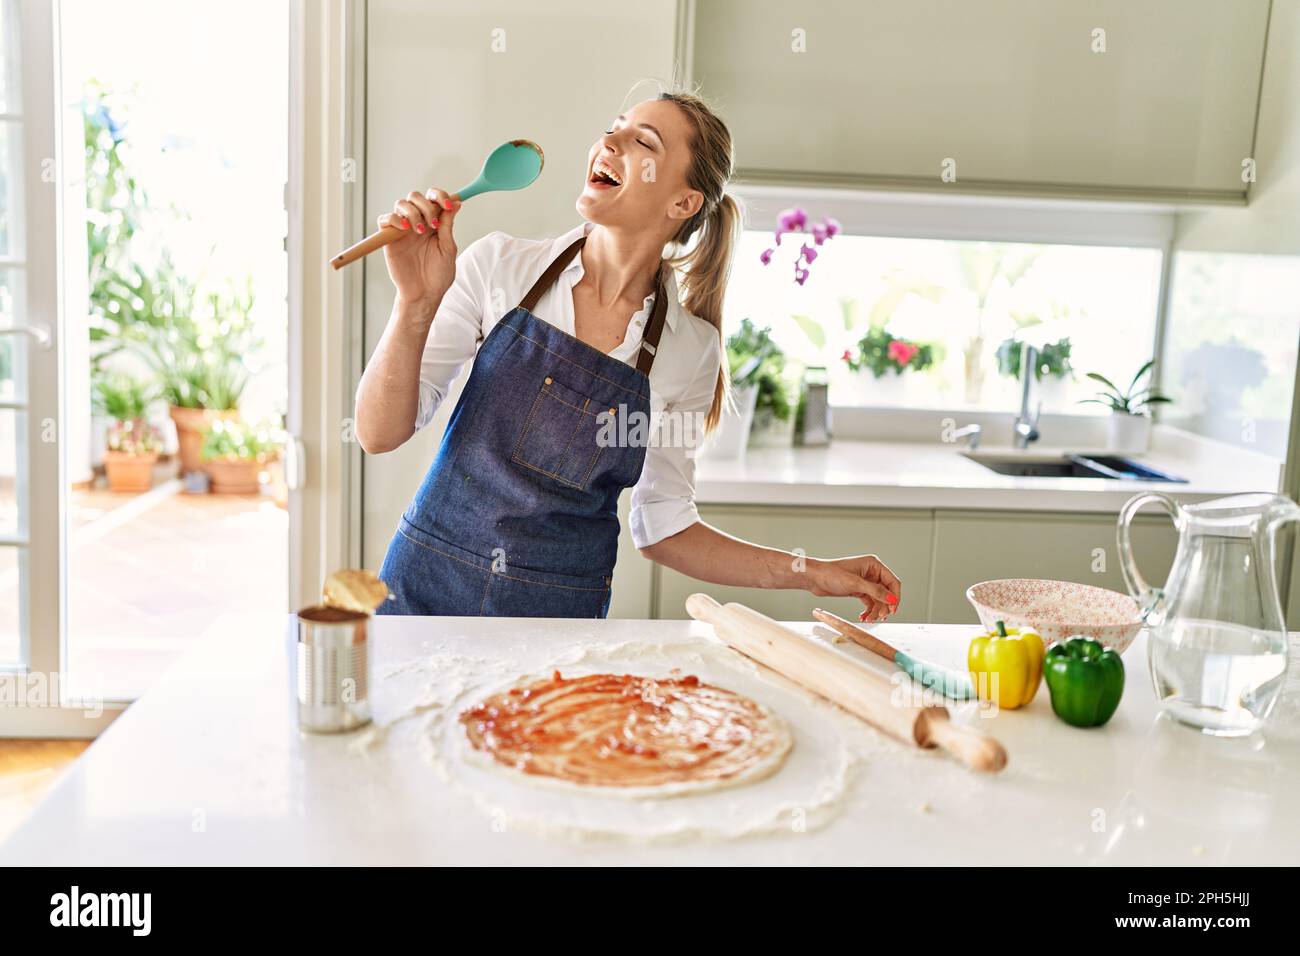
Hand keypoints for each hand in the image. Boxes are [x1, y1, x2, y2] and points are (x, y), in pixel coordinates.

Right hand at [378, 187, 459, 310]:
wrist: (424, 294)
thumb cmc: (438, 275)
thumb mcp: (448, 248)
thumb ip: (448, 225)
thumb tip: (455, 203)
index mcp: (434, 223)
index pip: (434, 199)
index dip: (441, 196)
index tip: (448, 205)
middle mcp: (418, 222)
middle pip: (416, 197)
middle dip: (426, 205)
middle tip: (433, 224)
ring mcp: (403, 229)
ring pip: (401, 204)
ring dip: (413, 212)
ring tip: (419, 230)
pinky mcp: (389, 238)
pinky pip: (385, 219)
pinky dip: (394, 219)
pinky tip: (405, 228)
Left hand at [806, 555, 900, 623]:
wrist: (814, 578)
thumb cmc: (831, 574)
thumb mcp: (854, 583)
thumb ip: (875, 591)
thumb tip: (892, 599)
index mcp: (873, 565)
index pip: (892, 582)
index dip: (895, 596)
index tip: (892, 610)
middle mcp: (871, 572)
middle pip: (886, 592)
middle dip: (884, 606)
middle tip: (880, 617)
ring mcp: (865, 582)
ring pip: (878, 599)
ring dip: (876, 610)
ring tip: (869, 619)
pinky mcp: (858, 590)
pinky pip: (869, 602)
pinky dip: (869, 610)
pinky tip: (864, 617)